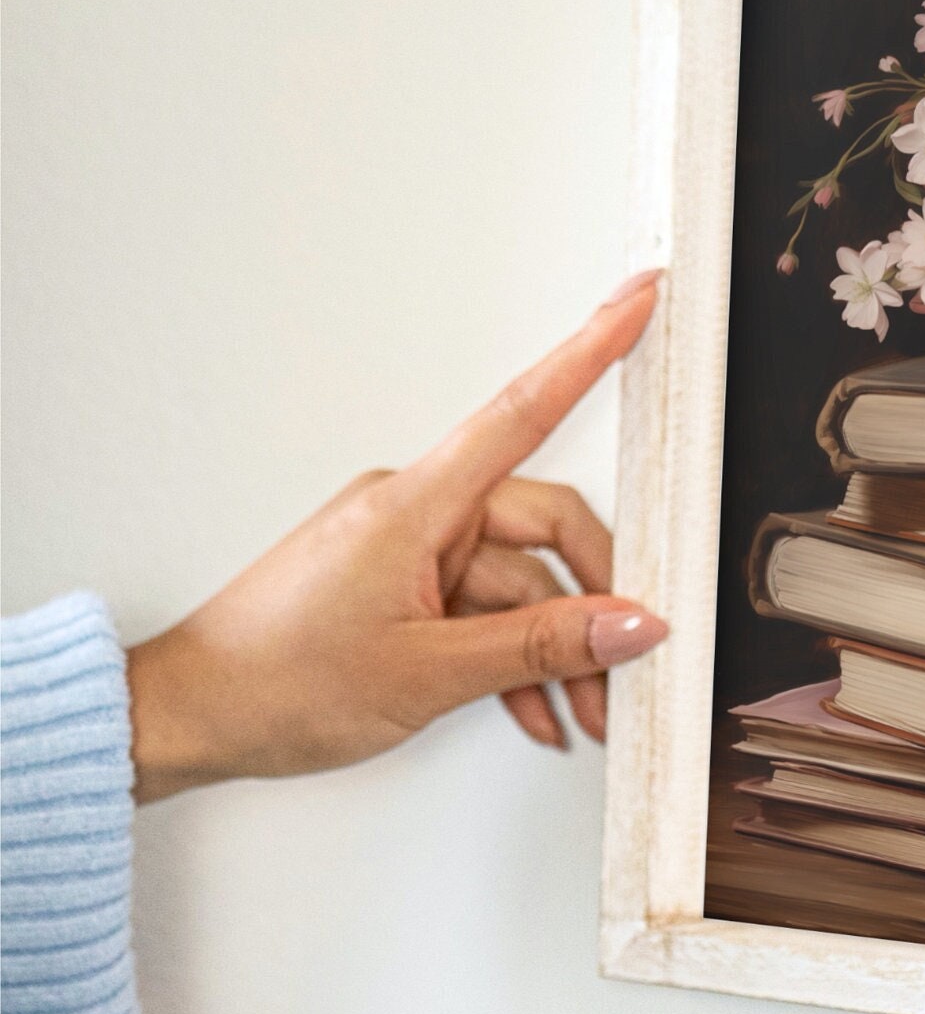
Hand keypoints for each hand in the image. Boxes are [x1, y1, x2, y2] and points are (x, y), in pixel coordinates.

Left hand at [126, 275, 665, 798]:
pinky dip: (512, 659)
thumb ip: (539, 646)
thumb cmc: (277, 680)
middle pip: (545, 530)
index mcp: (416, 506)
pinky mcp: (401, 587)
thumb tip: (631, 623)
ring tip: (577, 714)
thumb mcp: (426, 675)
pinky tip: (533, 710)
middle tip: (621, 670)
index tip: (640, 298)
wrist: (196, 715)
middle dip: (592, 604)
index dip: (591, 351)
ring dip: (553, 651)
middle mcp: (416, 514)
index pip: (524, 411)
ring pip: (520, 584)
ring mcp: (409, 551)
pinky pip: (483, 609)